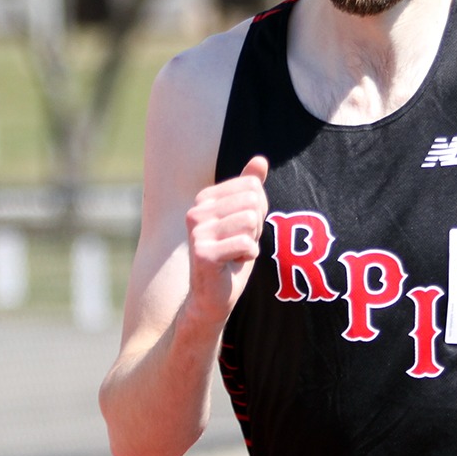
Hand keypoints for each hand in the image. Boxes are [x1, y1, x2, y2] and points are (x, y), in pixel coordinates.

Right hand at [185, 156, 269, 322]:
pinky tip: (232, 265)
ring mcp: (197, 232)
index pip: (252, 187)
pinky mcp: (203, 253)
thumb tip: (260, 159)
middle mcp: (196, 211)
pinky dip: (248, 257)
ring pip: (250, 221)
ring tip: (234, 253)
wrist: (213, 296)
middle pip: (252, 202)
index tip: (242, 230)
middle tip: (239, 243)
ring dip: (251, 242)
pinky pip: (247, 244)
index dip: (258, 211)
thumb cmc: (230, 255)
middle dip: (256, 227)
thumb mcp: (244, 218)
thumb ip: (249, 189)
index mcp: (204, 198)